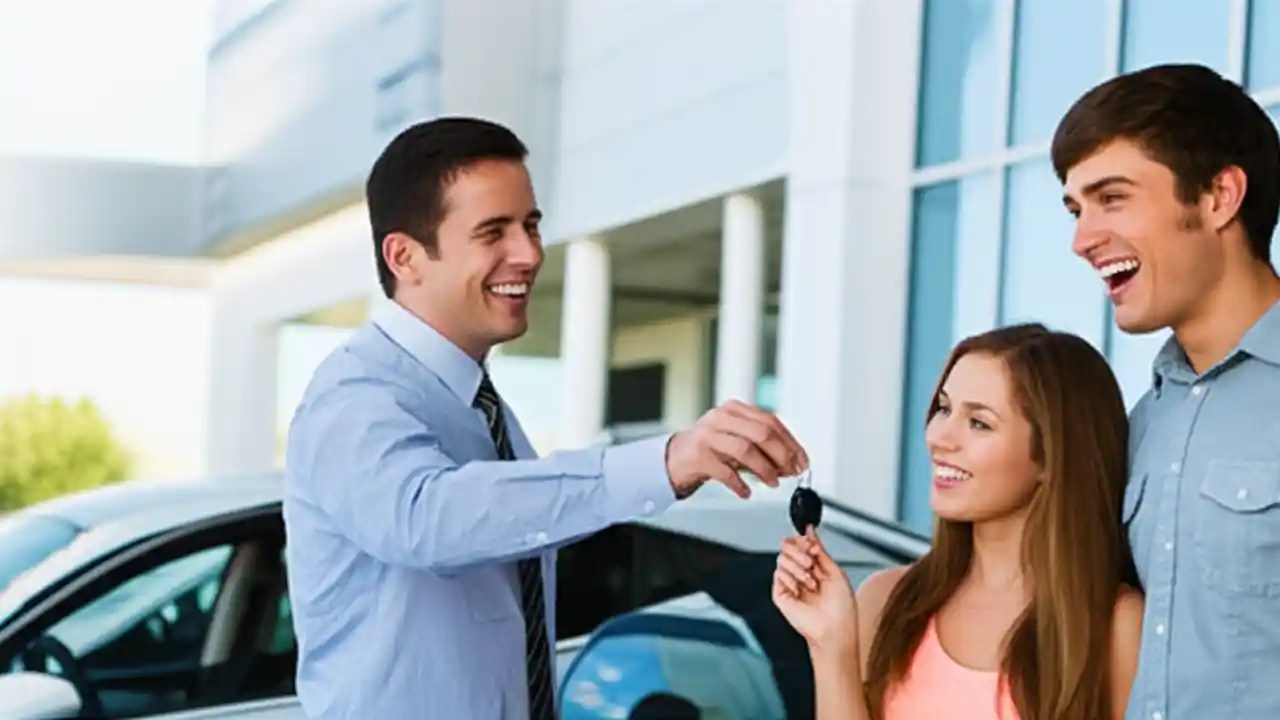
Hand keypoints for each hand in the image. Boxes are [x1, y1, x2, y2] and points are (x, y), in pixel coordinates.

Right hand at [664, 400, 808, 498]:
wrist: (676, 457)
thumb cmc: (711, 449)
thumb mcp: (737, 440)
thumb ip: (762, 449)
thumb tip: (791, 464)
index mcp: (735, 409)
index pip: (770, 421)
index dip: (790, 442)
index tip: (802, 460)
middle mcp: (721, 418)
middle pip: (762, 432)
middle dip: (782, 455)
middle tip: (792, 471)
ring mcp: (708, 435)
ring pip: (746, 449)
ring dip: (765, 469)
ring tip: (772, 482)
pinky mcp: (698, 455)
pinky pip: (725, 471)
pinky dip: (740, 484)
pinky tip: (746, 492)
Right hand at [772, 529, 856, 652]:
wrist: (834, 628)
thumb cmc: (841, 607)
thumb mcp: (835, 570)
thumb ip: (820, 549)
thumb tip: (811, 531)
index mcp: (816, 566)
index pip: (801, 543)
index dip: (804, 541)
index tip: (812, 545)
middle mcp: (802, 573)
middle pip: (787, 547)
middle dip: (799, 552)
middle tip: (810, 564)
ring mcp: (791, 583)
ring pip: (782, 558)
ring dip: (797, 568)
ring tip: (810, 582)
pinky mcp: (781, 594)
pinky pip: (778, 575)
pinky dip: (790, 580)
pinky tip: (800, 590)